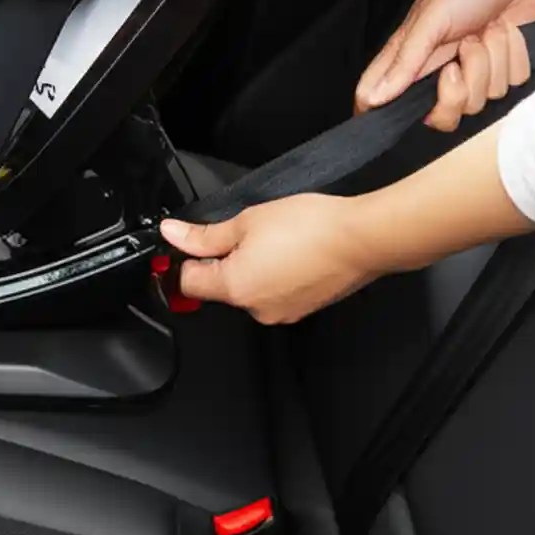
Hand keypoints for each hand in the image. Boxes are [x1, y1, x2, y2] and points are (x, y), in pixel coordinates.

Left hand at [160, 194, 382, 324]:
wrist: (362, 238)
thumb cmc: (309, 226)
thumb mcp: (248, 220)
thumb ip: (206, 235)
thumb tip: (172, 235)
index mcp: (235, 288)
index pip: (189, 283)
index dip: (188, 259)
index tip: (198, 240)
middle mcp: (256, 309)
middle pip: (221, 288)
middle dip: (226, 261)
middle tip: (248, 232)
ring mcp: (282, 313)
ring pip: (250, 290)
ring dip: (254, 268)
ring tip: (277, 241)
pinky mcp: (303, 309)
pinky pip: (275, 293)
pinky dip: (277, 275)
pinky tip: (294, 253)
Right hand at [354, 0, 534, 129]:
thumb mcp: (431, 19)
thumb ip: (404, 62)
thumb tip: (372, 98)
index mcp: (408, 59)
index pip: (381, 100)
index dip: (386, 114)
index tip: (406, 106)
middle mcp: (437, 72)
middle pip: (440, 118)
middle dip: (457, 93)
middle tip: (458, 61)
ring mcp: (472, 74)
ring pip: (480, 102)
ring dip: (490, 63)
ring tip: (487, 31)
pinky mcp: (503, 71)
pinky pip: (510, 88)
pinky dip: (513, 58)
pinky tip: (507, 33)